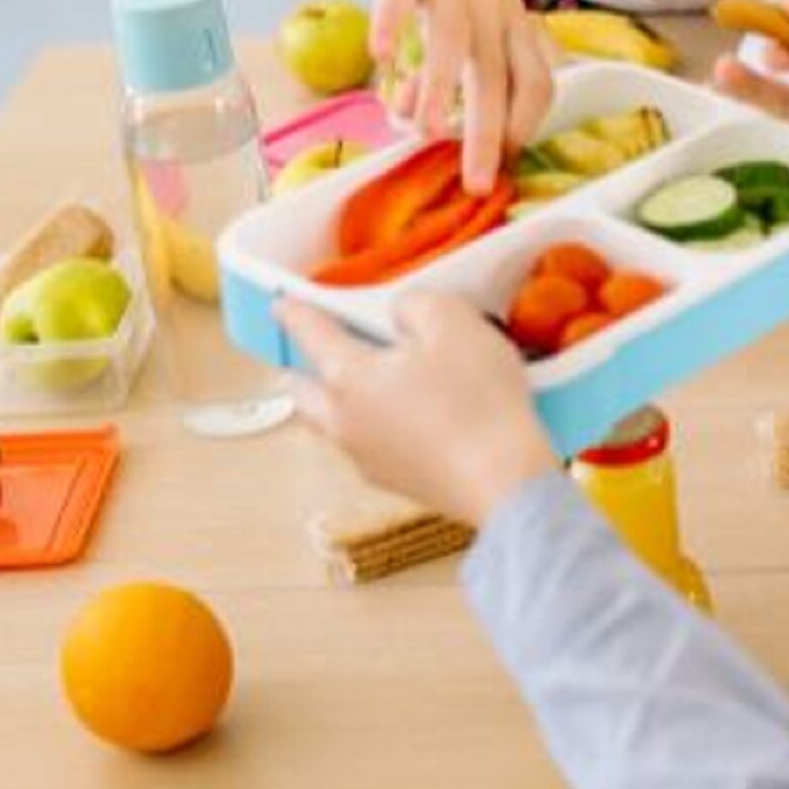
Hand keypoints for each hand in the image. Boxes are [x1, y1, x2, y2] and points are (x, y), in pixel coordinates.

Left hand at [277, 294, 556, 527]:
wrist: (505, 481)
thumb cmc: (477, 401)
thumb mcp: (453, 321)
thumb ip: (415, 304)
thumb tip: (402, 313)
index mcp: (348, 376)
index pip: (309, 334)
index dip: (295, 313)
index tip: (284, 305)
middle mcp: (345, 422)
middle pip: (304, 393)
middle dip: (306, 370)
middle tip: (324, 352)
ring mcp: (369, 459)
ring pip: (333, 426)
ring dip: (340, 404)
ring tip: (372, 388)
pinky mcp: (399, 483)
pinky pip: (372, 450)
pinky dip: (380, 431)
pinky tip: (412, 421)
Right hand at [369, 0, 554, 193]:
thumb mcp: (480, 31)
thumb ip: (453, 81)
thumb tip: (418, 129)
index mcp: (516, 34)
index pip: (536, 85)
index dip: (524, 127)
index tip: (501, 167)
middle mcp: (491, 12)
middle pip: (495, 77)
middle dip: (486, 133)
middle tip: (474, 180)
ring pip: (452, 38)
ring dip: (439, 87)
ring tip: (420, 128)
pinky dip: (391, 19)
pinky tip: (382, 55)